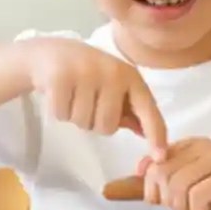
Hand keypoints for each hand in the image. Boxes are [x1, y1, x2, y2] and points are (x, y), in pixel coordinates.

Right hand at [20, 37, 167, 156]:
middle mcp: (112, 72)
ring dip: (75, 117)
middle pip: (108, 127)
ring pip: (83, 123)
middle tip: (87, 102)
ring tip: (73, 96)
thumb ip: (129, 110)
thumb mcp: (113, 87)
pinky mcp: (60, 78)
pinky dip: (58, 111)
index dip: (155, 134)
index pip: (148, 109)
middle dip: (95, 123)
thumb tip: (146, 132)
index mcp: (130, 76)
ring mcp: (86, 73)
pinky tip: (59, 93)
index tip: (160, 157)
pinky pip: (62, 115)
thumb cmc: (88, 73)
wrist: (51, 52)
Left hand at [102, 137, 210, 209]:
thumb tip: (107, 189)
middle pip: (162, 175)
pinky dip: (199, 209)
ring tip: (199, 206)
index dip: (153, 188)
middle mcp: (201, 146)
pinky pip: (196, 196)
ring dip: (184, 207)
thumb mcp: (177, 188)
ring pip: (177, 187)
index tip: (170, 196)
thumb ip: (146, 186)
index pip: (151, 165)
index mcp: (187, 144)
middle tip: (187, 204)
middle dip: (170, 200)